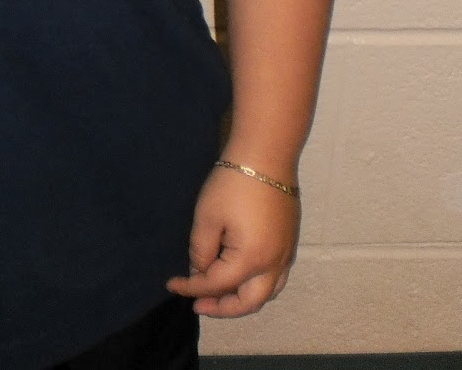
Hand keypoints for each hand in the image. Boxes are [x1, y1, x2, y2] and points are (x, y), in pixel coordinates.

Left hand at [166, 162, 299, 317]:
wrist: (266, 154)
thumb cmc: (233, 183)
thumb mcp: (207, 217)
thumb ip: (201, 250)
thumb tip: (200, 272)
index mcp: (251, 260)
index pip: (216, 284)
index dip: (191, 287)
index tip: (172, 284)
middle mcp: (274, 264)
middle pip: (248, 302)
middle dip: (222, 307)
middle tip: (199, 306)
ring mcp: (285, 254)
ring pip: (267, 293)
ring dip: (243, 300)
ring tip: (219, 296)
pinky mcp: (289, 242)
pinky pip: (275, 277)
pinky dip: (257, 286)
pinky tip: (241, 277)